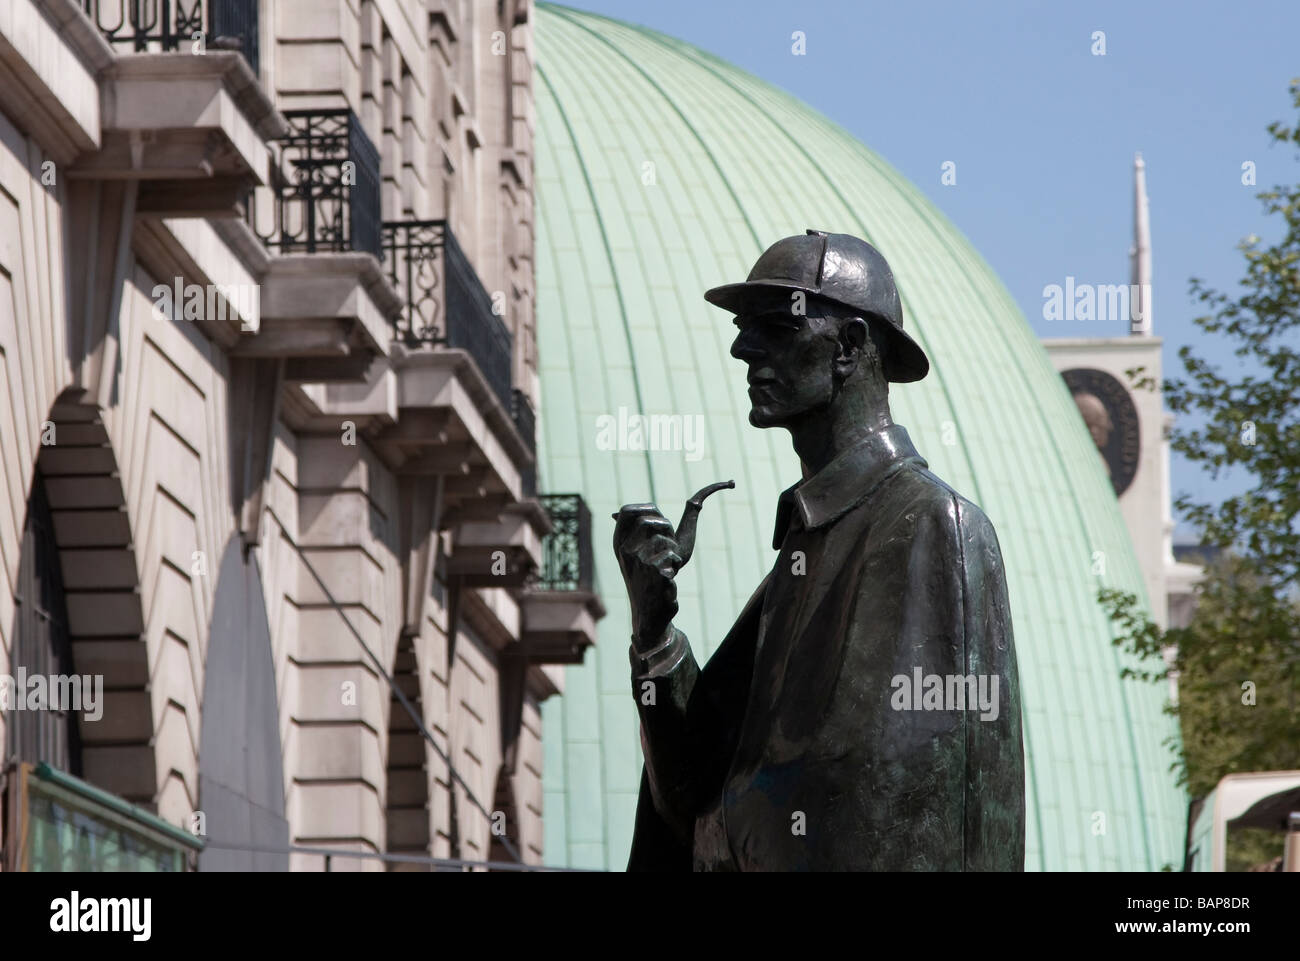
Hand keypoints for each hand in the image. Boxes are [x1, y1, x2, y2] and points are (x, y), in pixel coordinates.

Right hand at [612, 504, 682, 649]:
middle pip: (648, 520)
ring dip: (672, 550)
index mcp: (619, 545)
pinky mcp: (655, 573)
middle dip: (666, 527)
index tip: (660, 517)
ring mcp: (640, 562)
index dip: (647, 508)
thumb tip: (616, 512)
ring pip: (664, 540)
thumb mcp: (631, 557)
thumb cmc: (643, 582)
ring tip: (667, 565)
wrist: (648, 613)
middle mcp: (626, 552)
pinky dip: (675, 564)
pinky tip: (669, 578)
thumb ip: (629, 534)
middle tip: (669, 542)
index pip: (626, 511)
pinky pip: (673, 556)